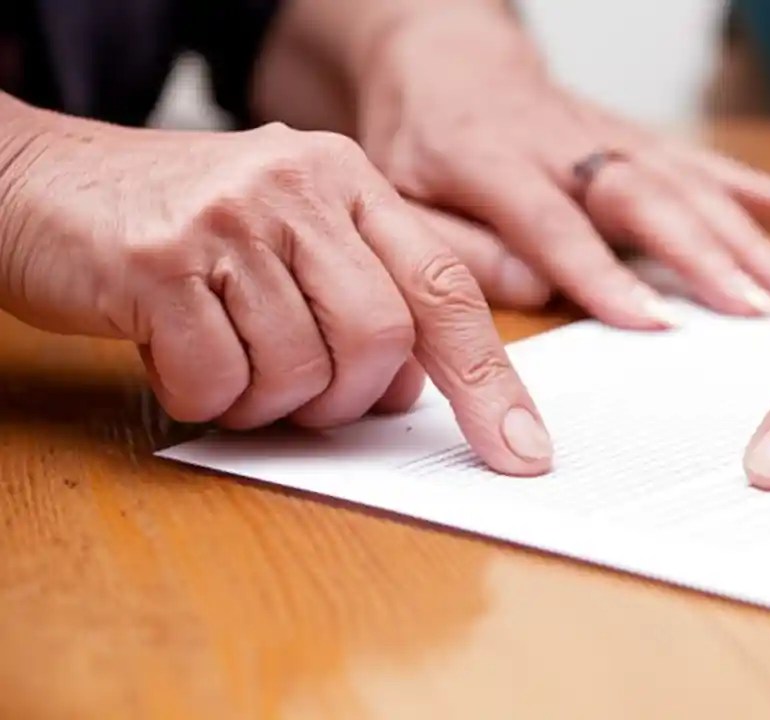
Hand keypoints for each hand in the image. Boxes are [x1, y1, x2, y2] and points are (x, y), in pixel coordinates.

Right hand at [0, 111, 551, 474]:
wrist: (37, 181)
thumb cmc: (181, 227)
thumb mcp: (290, 237)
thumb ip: (365, 297)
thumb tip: (416, 391)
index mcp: (350, 183)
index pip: (446, 289)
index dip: (492, 381)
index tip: (524, 452)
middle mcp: (301, 187)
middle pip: (382, 340)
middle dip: (346, 397)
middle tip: (299, 391)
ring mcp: (229, 218)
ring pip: (301, 370)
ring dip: (265, 400)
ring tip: (225, 361)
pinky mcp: (158, 261)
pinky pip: (216, 381)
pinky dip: (200, 396)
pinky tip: (174, 355)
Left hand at [356, 8, 769, 326]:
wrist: (443, 59)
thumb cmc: (416, 144)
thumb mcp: (398, 199)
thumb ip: (459, 247)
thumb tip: (536, 291)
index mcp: (491, 161)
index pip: (554, 223)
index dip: (604, 274)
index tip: (658, 324)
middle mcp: (564, 143)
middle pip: (644, 195)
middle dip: (706, 254)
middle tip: (757, 310)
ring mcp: (608, 134)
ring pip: (687, 181)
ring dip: (750, 235)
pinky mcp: (635, 133)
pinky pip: (698, 158)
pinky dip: (754, 185)